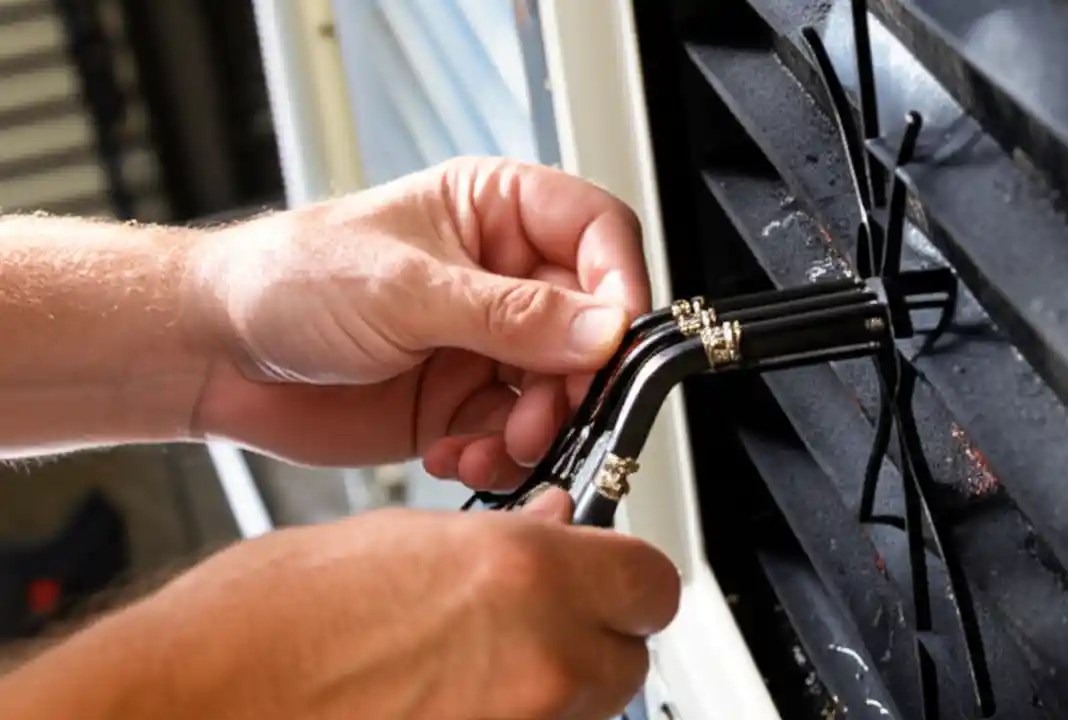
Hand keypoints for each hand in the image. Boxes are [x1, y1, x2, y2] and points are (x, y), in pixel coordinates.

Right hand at [0, 491, 680, 719]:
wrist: (189, 705)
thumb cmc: (262, 624)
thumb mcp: (392, 540)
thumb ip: (497, 542)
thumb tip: (550, 532)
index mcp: (520, 576)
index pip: (652, 580)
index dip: (628, 576)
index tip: (608, 576)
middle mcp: (539, 660)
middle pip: (629, 654)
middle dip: (592, 636)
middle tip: (533, 625)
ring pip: (591, 706)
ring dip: (555, 685)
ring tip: (475, 668)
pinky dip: (517, 716)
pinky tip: (453, 702)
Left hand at [190, 157, 650, 488]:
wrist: (215, 355)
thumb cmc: (289, 280)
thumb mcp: (407, 290)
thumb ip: (511, 317)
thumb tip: (603, 329)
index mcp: (495, 213)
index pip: (597, 234)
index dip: (620, 284)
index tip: (616, 339)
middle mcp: (501, 278)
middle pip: (591, 325)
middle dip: (575, 379)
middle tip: (548, 413)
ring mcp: (486, 344)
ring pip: (561, 390)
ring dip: (539, 427)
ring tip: (498, 444)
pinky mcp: (464, 401)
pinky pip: (516, 435)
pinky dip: (500, 456)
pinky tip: (459, 456)